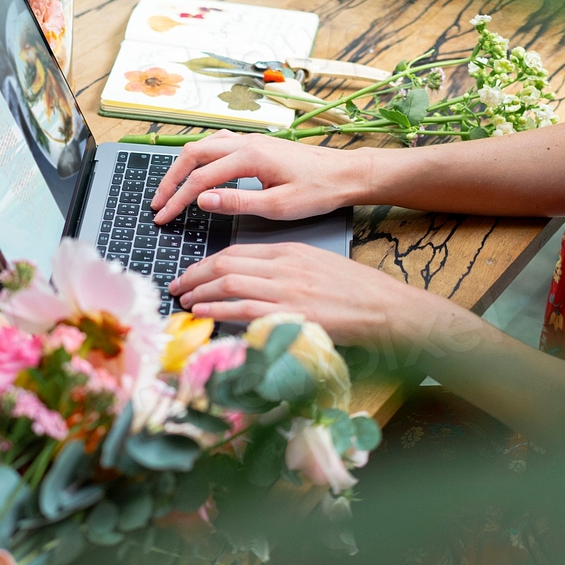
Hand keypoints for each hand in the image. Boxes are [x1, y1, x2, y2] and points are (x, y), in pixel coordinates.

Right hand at [150, 130, 369, 225]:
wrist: (346, 173)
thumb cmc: (319, 190)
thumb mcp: (278, 206)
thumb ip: (237, 203)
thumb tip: (202, 200)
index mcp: (250, 157)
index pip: (200, 178)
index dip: (177, 199)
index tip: (163, 217)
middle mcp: (246, 142)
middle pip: (193, 154)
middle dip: (171, 180)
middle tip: (157, 204)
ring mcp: (251, 140)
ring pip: (203, 146)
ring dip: (182, 167)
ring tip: (170, 190)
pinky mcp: (256, 144)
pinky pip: (217, 145)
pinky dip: (199, 158)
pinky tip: (197, 171)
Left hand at [168, 242, 448, 345]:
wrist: (386, 307)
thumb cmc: (355, 291)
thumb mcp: (315, 266)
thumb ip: (283, 270)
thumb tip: (251, 283)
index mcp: (288, 251)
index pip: (236, 251)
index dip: (206, 263)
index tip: (191, 274)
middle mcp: (283, 266)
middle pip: (225, 264)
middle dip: (195, 275)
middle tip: (178, 287)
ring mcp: (286, 289)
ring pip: (229, 283)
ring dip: (200, 292)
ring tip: (184, 301)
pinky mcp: (291, 313)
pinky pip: (244, 308)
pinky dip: (218, 309)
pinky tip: (202, 313)